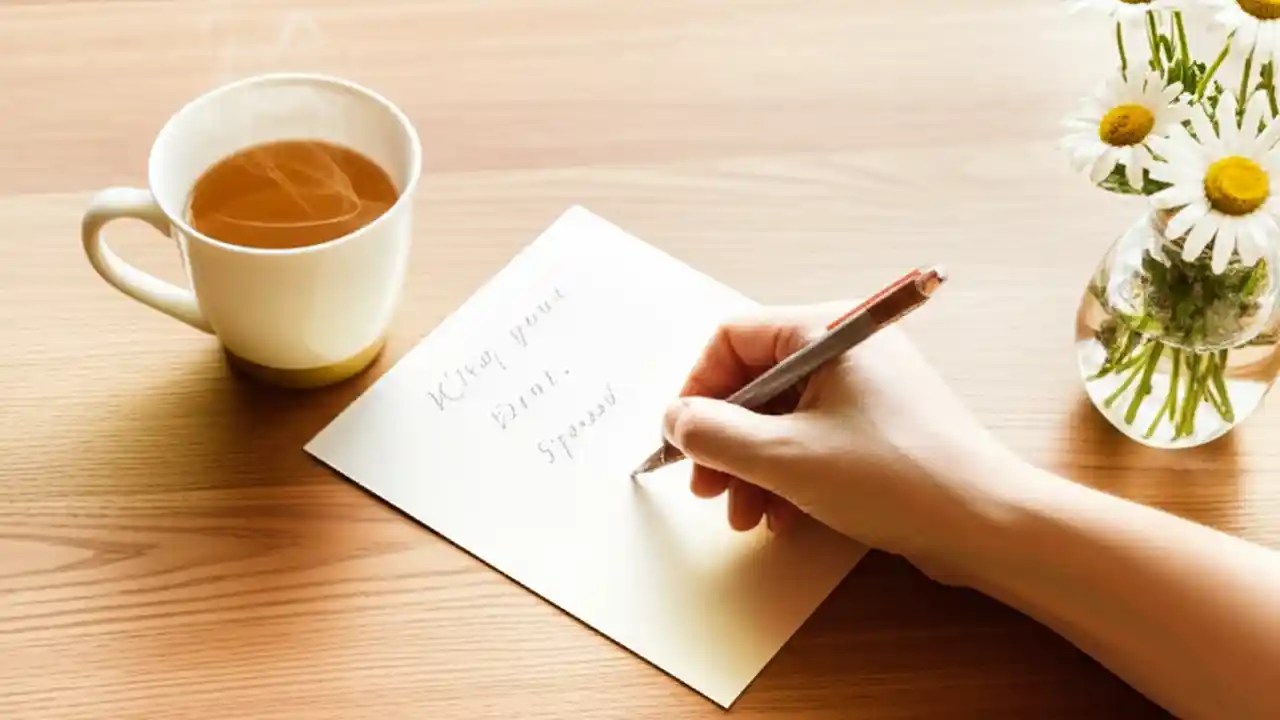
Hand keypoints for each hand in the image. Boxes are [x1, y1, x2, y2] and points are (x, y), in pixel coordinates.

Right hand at [663, 302, 1023, 570]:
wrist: (985, 524)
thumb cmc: (895, 477)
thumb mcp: (786, 457)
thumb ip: (717, 435)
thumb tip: (676, 420)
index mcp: (828, 330)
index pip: (734, 338)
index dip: (697, 389)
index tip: (681, 438)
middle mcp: (847, 348)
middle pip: (755, 381)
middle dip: (724, 440)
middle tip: (706, 487)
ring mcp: (865, 388)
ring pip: (780, 417)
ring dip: (751, 467)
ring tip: (743, 515)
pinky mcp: (877, 427)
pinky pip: (811, 439)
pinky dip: (786, 475)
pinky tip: (780, 518)